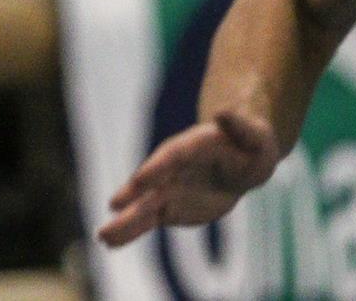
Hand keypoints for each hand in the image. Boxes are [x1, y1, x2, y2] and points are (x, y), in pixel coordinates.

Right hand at [97, 109, 279, 247]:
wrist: (239, 162)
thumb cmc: (250, 146)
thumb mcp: (253, 137)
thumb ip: (239, 126)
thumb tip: (224, 111)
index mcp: (189, 147)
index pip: (170, 158)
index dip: (155, 169)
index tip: (139, 182)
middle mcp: (170, 168)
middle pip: (148, 184)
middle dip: (131, 196)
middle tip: (113, 205)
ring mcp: (166, 188)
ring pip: (142, 207)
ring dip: (124, 221)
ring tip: (101, 236)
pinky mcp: (168, 207)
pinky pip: (146, 221)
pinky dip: (129, 232)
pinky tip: (110, 243)